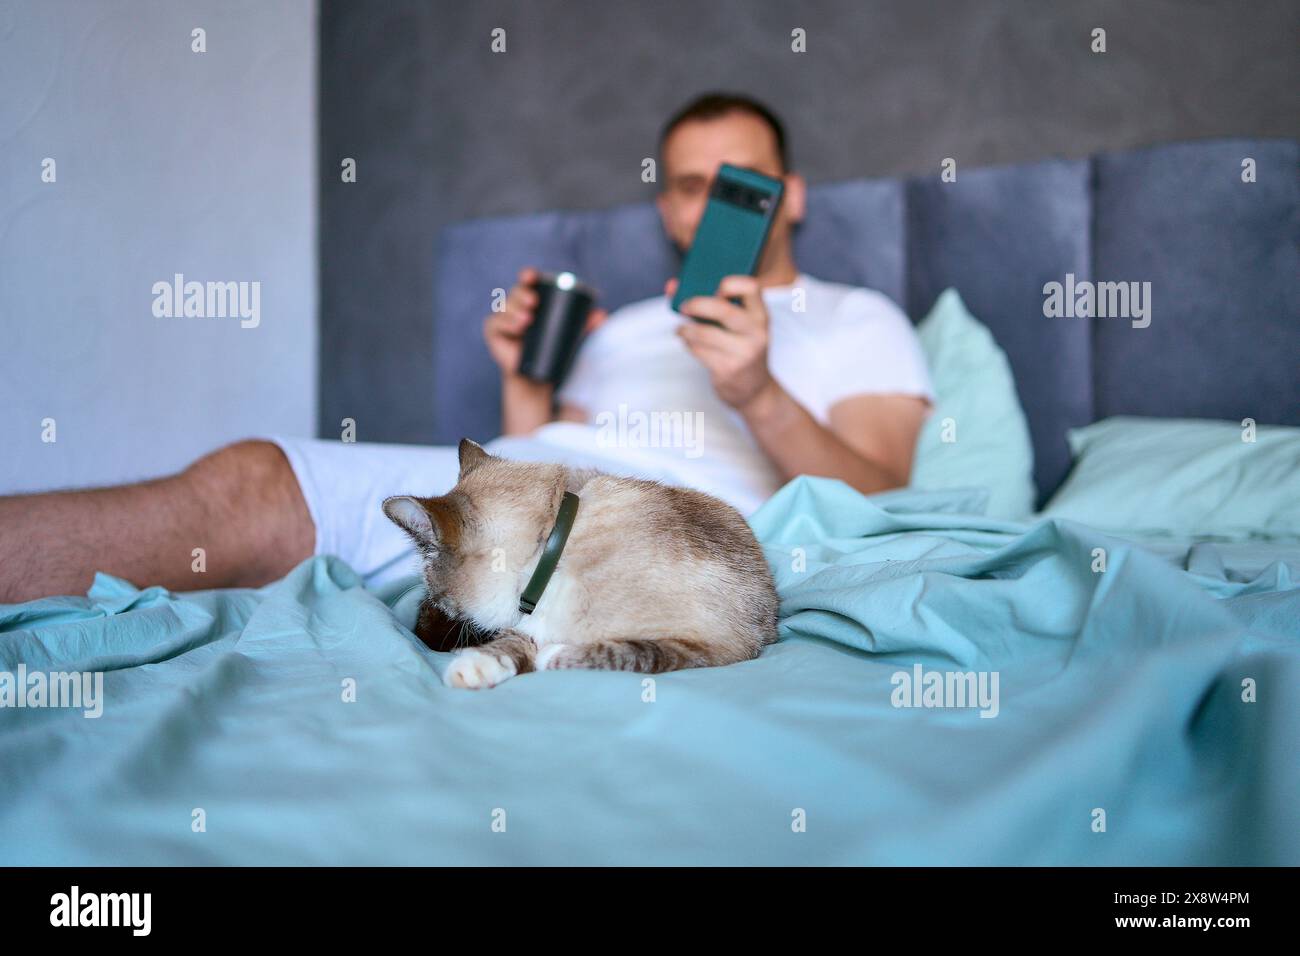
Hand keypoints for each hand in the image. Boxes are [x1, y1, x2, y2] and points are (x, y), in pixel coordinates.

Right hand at [484, 266, 607, 377]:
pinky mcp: (495, 334)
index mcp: (533, 300)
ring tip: (527, 320)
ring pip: (505, 308)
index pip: (528, 282)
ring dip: (514, 311)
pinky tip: (516, 327)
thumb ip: (586, 325)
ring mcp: (503, 319)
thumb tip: (601, 315)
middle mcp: (516, 306)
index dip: (527, 276)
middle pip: (516, 293)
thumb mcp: (572, 337)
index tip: (532, 276)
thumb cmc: (554, 351)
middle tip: (534, 302)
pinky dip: (504, 324)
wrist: (538, 378)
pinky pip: (494, 324)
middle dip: (522, 294)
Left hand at [667, 274, 774, 410]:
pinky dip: (689, 344)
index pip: (751, 287)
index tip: (716, 288)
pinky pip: (700, 351)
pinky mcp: (728, 369)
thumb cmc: (739, 348)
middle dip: (697, 304)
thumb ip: (714, 303)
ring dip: (687, 329)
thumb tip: (671, 286)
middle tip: (684, 306)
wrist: (754, 389)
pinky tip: (688, 342)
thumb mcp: (740, 326)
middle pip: (723, 310)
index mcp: (761, 315)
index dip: (731, 283)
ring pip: (705, 333)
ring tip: (681, 329)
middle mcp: (756, 333)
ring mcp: (744, 353)